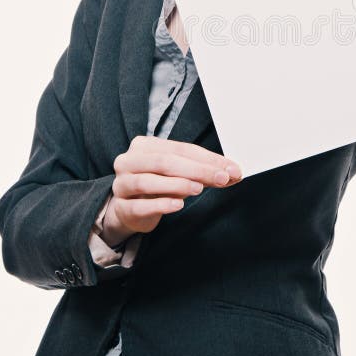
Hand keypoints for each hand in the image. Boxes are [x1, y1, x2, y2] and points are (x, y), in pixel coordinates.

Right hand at [102, 136, 242, 244]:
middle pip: (165, 162)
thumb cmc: (158, 185)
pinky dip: (161, 204)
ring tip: (199, 189)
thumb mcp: (179, 173)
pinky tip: (178, 205)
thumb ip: (203, 171)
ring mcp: (122, 184)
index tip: (230, 169)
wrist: (129, 210)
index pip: (180, 149)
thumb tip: (233, 172)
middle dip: (197, 170)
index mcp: (145, 146)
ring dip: (178, 184)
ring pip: (148, 181)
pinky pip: (141, 205)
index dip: (207, 159)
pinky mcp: (121, 207)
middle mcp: (129, 161)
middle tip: (221, 178)